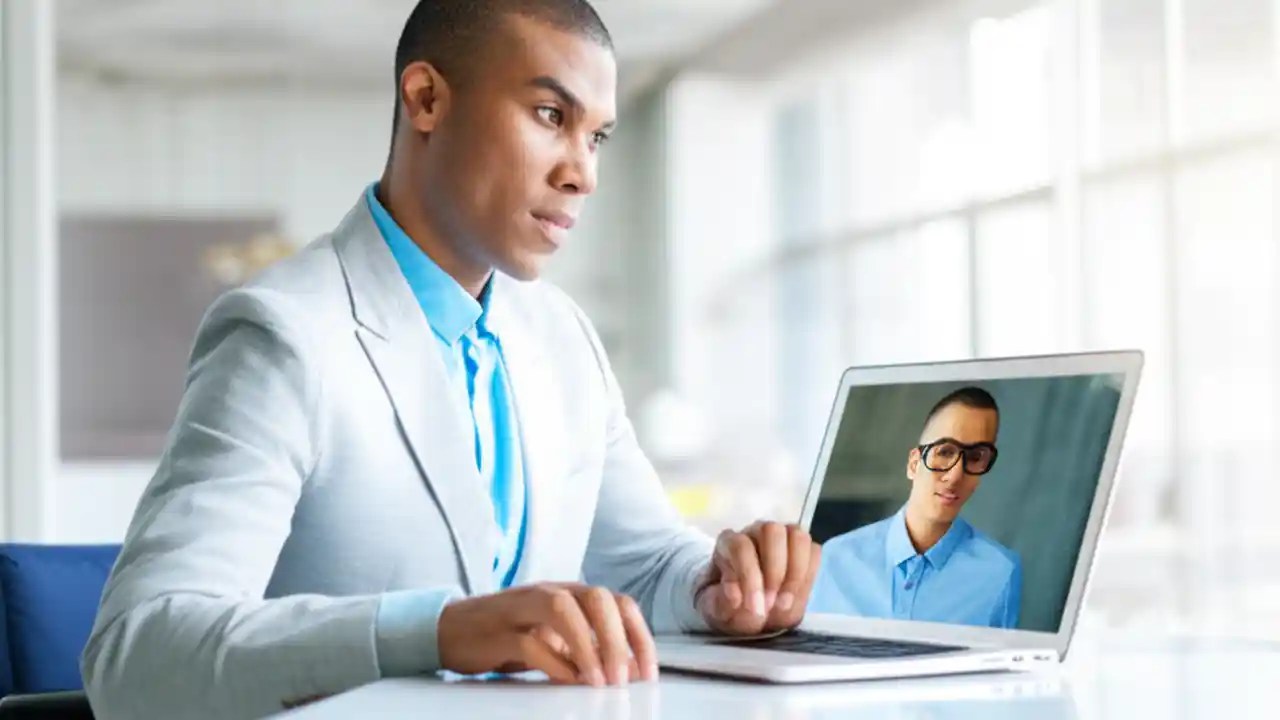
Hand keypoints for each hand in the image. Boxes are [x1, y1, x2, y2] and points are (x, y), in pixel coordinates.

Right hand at [437, 583, 656, 686]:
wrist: (450, 630)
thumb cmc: (508, 635)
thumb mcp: (554, 638)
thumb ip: (588, 648)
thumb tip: (627, 670)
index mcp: (569, 593)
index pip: (617, 602)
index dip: (638, 635)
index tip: (648, 672)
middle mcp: (549, 593)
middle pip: (596, 599)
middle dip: (616, 639)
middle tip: (623, 679)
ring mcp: (522, 608)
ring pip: (564, 609)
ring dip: (588, 646)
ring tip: (599, 681)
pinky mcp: (497, 631)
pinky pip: (529, 641)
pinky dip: (553, 663)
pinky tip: (566, 681)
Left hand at [695, 521, 820, 634]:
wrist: (745, 611)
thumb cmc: (728, 606)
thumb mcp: (717, 611)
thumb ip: (723, 604)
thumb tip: (735, 595)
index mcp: (728, 543)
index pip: (741, 546)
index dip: (750, 576)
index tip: (755, 608)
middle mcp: (754, 532)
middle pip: (772, 531)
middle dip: (776, 571)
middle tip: (772, 605)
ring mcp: (781, 537)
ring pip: (798, 536)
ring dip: (796, 573)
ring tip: (786, 603)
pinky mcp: (801, 550)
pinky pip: (814, 551)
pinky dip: (808, 576)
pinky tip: (795, 597)